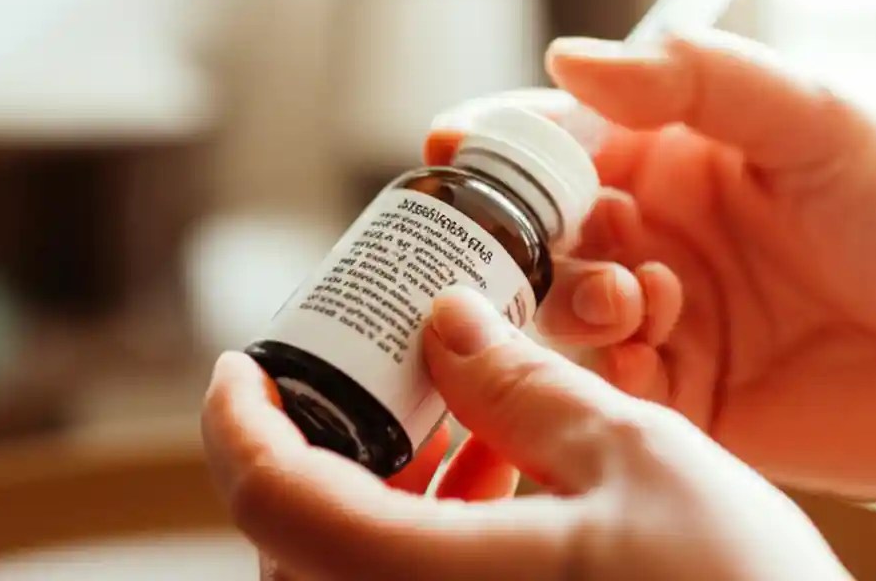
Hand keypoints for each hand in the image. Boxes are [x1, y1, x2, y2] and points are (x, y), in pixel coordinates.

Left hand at [202, 287, 848, 580]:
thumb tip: (443, 320)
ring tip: (454, 412)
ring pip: (361, 571)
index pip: (272, 499)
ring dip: (383, 485)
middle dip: (321, 445)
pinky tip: (501, 476)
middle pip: (302, 543)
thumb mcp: (637, 454)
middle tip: (371, 374)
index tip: (243, 362)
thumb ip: (522, 382)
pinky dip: (432, 532)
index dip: (238, 421)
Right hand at [431, 29, 875, 503]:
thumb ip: (697, 83)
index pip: (560, 141)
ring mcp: (663, 318)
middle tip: (542, 246)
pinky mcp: (679, 398)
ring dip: (574, 300)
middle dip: (525, 237)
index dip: (500, 143)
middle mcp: (656, 235)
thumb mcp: (816, 121)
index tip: (452, 147)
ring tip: (630, 300)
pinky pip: (604, 385)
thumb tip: (568, 59)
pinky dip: (605, 369)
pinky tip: (647, 354)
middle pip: (541, 231)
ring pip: (561, 309)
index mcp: (678, 157)